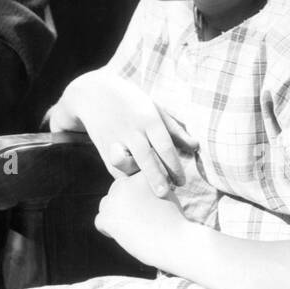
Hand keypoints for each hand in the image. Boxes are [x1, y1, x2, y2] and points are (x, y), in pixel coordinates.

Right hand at [46, 70, 196, 196]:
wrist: (94, 93)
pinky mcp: (103, 149)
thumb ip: (175, 130)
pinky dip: (126, 178)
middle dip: (157, 179)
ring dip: (139, 179)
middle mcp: (132, 130)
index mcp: (149, 119)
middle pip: (147, 159)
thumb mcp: (155, 108)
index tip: (181, 182)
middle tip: (166, 195)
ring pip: (128, 166)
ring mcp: (116, 140)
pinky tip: (136, 183)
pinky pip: (116, 170)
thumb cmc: (132, 102)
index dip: (175, 167)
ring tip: (151, 188)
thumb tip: (196, 147)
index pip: (165, 147)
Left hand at [95, 172, 188, 266]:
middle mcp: (124, 181)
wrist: (177, 243)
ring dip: (117, 217)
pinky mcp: (108, 216)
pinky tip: (128, 234)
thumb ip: (142, 185)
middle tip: (144, 220)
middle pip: (116, 193)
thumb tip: (122, 186)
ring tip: (138, 227)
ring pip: (106, 206)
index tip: (152, 209)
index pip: (128, 183)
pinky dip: (111, 231)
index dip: (138, 198)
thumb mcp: (163, 193)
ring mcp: (114, 199)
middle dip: (126, 207)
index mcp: (138, 173)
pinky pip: (100, 222)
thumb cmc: (173, 221)